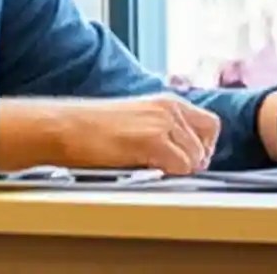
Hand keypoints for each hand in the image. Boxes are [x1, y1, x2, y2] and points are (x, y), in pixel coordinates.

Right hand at [0, 93, 219, 175]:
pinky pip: (180, 166)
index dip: (203, 145)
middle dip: (196, 158)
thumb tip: (184, 153)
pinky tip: (150, 171)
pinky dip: (170, 175)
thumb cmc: (94, 128)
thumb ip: (163, 129)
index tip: (188, 158)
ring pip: (196, 157)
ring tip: (156, 170)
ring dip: (181, 168)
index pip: (210, 124)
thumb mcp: (138, 120)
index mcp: (168, 101)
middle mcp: (170, 107)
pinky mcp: (152, 140)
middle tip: (175, 168)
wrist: (67, 127)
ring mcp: (163, 122)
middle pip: (208, 140)